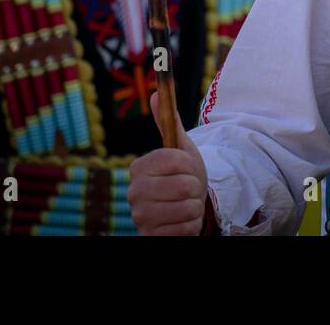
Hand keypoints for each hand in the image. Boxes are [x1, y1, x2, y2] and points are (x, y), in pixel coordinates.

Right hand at [128, 91, 209, 234]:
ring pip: (187, 207)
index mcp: (139, 167)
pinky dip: (191, 225)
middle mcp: (134, 192)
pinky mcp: (150, 236)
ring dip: (194, 207)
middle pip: (184, 185)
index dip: (190, 164)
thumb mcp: (180, 148)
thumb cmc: (183, 174)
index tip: (187, 167)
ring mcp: (140, 216)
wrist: (185, 206)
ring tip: (185, 204)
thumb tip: (156, 93)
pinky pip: (186, 229)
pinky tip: (181, 221)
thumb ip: (169, 122)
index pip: (176, 160)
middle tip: (188, 189)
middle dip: (195, 187)